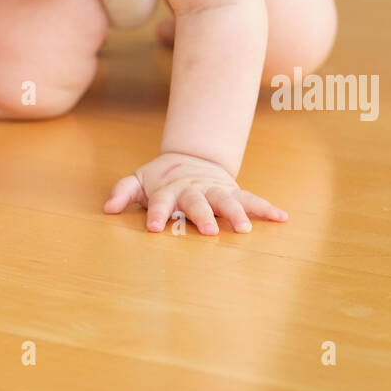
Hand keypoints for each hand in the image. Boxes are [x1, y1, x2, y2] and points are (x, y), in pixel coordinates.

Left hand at [103, 151, 287, 234]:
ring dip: (235, 213)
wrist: (191, 159)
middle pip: (197, 202)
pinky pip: (251, 199)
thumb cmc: (161, 179)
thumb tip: (108, 209)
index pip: (160, 202)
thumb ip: (124, 192)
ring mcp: (214, 190)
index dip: (157, 213)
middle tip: (207, 231)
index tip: (154, 228)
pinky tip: (282, 217)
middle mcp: (193, 190)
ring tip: (245, 229)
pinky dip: (266, 208)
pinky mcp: (232, 192)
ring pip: (226, 200)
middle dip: (201, 216)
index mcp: (168, 190)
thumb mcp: (139, 181)